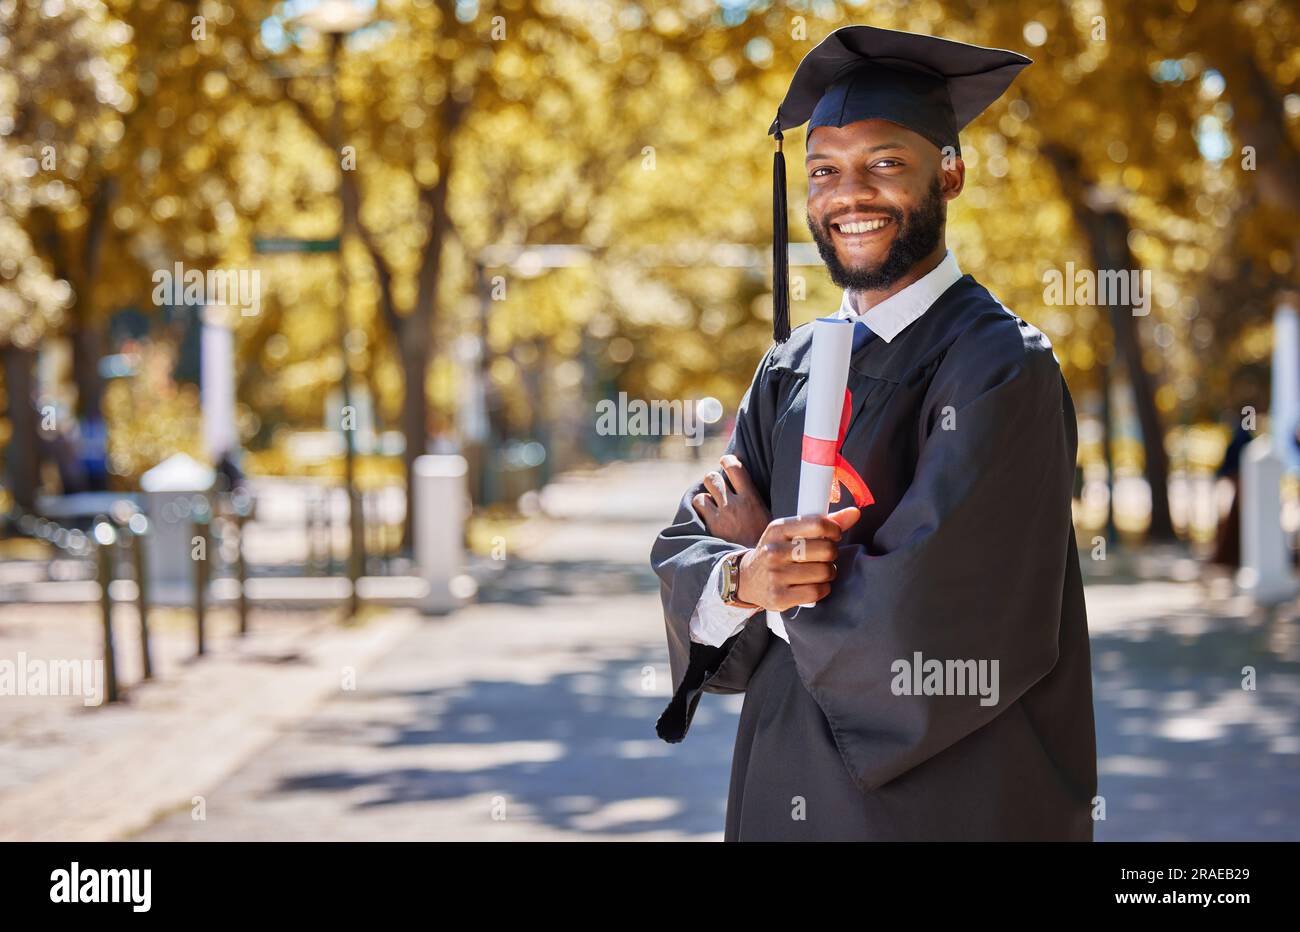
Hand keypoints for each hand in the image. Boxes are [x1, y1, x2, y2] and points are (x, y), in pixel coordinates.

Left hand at [692, 454, 770, 547]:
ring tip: (710, 501)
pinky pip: (699, 504)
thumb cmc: (766, 542)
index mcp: (752, 498)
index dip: (728, 461)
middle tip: (716, 485)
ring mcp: (722, 514)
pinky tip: (705, 513)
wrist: (757, 564)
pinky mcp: (711, 525)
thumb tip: (762, 492)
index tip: (725, 461)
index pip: (736, 469)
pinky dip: (700, 506)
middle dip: (713, 479)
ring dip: (706, 494)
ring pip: (704, 491)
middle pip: (714, 478)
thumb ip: (761, 503)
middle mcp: (735, 503)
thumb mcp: (771, 519)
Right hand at [736, 509, 860, 611]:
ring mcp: (775, 575)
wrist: (747, 579)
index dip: (835, 530)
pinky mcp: (779, 597)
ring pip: (824, 572)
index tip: (834, 536)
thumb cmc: (776, 552)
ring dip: (828, 572)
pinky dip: (822, 589)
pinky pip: (817, 592)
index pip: (818, 525)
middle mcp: (774, 551)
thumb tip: (854, 513)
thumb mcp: (791, 533)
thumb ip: (822, 523)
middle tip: (824, 556)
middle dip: (831, 554)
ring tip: (819, 571)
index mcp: (777, 529)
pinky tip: (814, 585)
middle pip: (826, 550)